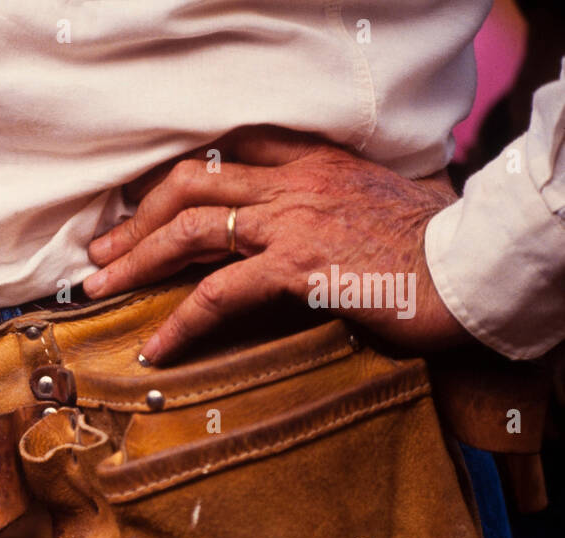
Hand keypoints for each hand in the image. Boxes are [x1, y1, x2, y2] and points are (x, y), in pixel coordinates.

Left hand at [84, 126, 474, 364]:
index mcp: (312, 162)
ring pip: (187, 230)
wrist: (473, 267)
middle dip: (135, 219)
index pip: (224, 156)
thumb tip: (311, 237)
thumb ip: (332, 210)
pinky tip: (155, 350)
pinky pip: (216, 293)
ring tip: (97, 289)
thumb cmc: (434, 246)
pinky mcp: (296, 265)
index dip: (172, 181)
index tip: (141, 208)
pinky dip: (178, 324)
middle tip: (100, 252)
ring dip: (133, 260)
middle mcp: (293, 182)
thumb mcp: (378, 207)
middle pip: (188, 186)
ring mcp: (291, 221)